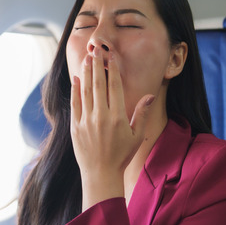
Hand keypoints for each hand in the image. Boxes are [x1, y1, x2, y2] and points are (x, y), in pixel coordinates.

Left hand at [70, 47, 154, 209]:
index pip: (114, 87)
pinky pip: (75, 104)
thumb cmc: (121, 155)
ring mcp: (86, 121)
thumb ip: (141, 114)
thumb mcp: (137, 136)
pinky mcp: (75, 127)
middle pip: (98, 85)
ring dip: (85, 73)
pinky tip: (76, 79)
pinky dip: (75, 91)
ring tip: (86, 58)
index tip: (111, 57)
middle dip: (97, 65)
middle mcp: (101, 117)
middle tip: (96, 50)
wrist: (100, 173)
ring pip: (85, 92)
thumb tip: (150, 95)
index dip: (113, 70)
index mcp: (117, 117)